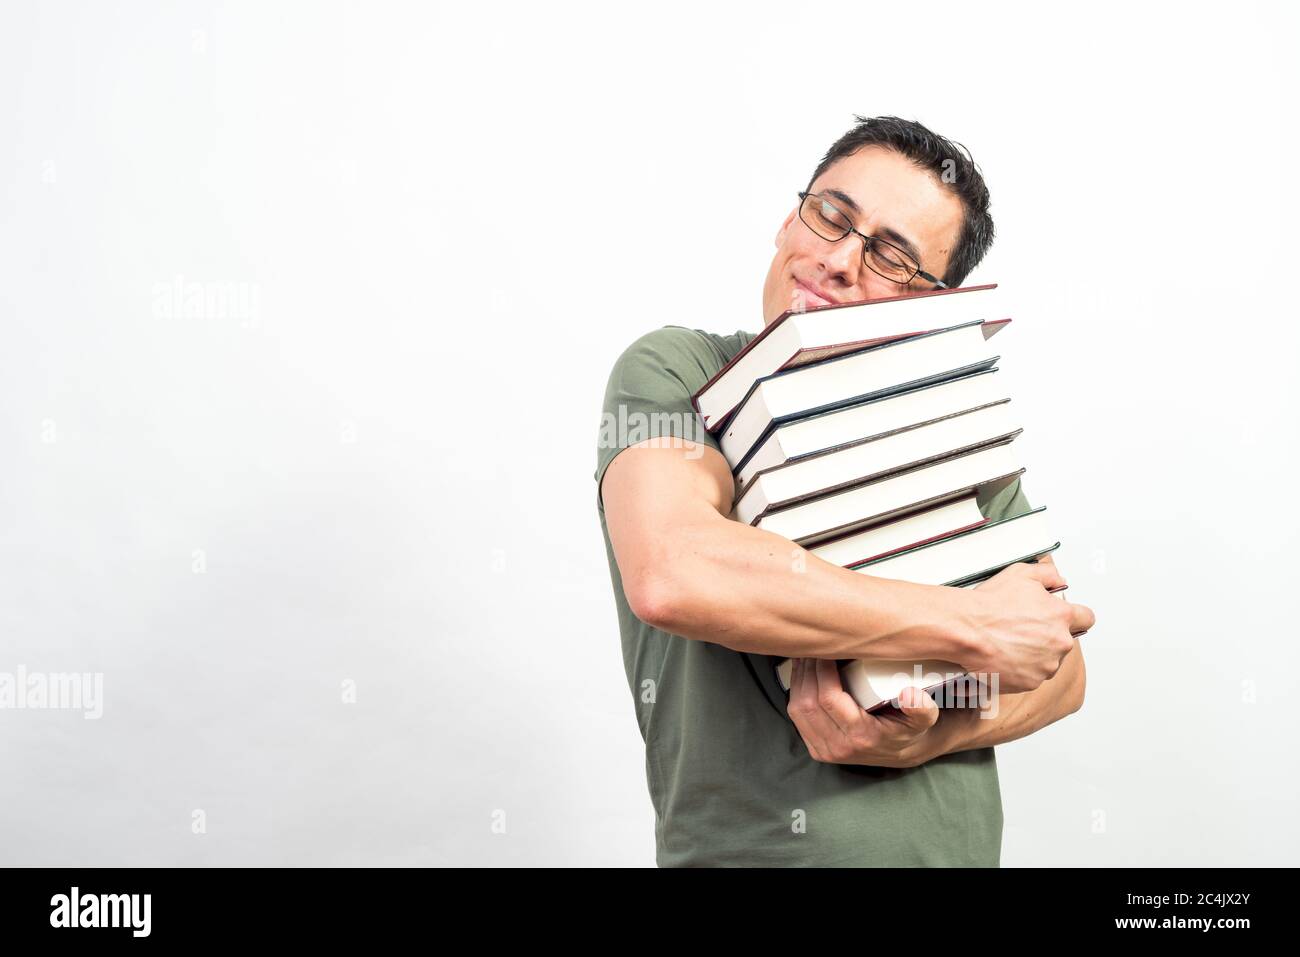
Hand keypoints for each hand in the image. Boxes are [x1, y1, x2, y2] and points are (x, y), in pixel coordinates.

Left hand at [786, 657, 946, 767]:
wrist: (902, 752)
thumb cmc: (910, 728)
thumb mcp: (925, 717)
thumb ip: (922, 706)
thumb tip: (908, 693)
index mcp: (861, 737)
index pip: (828, 699)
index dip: (821, 671)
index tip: (825, 650)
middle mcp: (838, 747)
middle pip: (807, 703)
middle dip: (806, 671)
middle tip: (811, 648)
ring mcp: (824, 751)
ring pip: (797, 709)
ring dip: (798, 680)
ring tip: (805, 657)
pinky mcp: (816, 749)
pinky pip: (796, 718)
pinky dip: (796, 692)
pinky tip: (803, 674)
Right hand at [966, 554, 1094, 694]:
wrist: (966, 629)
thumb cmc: (989, 605)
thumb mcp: (1020, 573)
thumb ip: (1047, 574)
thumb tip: (1058, 580)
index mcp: (1061, 616)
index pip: (1086, 618)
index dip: (1075, 617)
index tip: (1065, 618)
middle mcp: (1059, 643)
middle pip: (1065, 641)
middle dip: (1049, 636)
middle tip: (1025, 629)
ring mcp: (1045, 665)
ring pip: (1049, 661)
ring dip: (1036, 654)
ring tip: (1011, 643)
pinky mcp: (1030, 682)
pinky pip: (1031, 676)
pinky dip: (1021, 669)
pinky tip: (1005, 656)